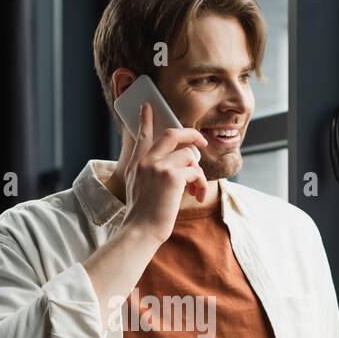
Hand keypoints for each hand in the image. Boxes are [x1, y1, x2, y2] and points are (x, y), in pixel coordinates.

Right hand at [120, 101, 208, 244]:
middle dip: (192, 134)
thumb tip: (178, 165)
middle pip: (172, 134)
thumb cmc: (142, 216)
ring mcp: (158, 167)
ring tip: (196, 189)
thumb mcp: (137, 189)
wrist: (140, 231)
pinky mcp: (172, 176)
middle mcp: (146, 161)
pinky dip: (200, 184)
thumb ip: (149, 172)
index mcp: (136, 164)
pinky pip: (195, 171)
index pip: (142, 135)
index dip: (146, 119)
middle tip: (202, 140)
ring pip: (189, 155)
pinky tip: (197, 196)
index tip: (147, 106)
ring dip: (198, 172)